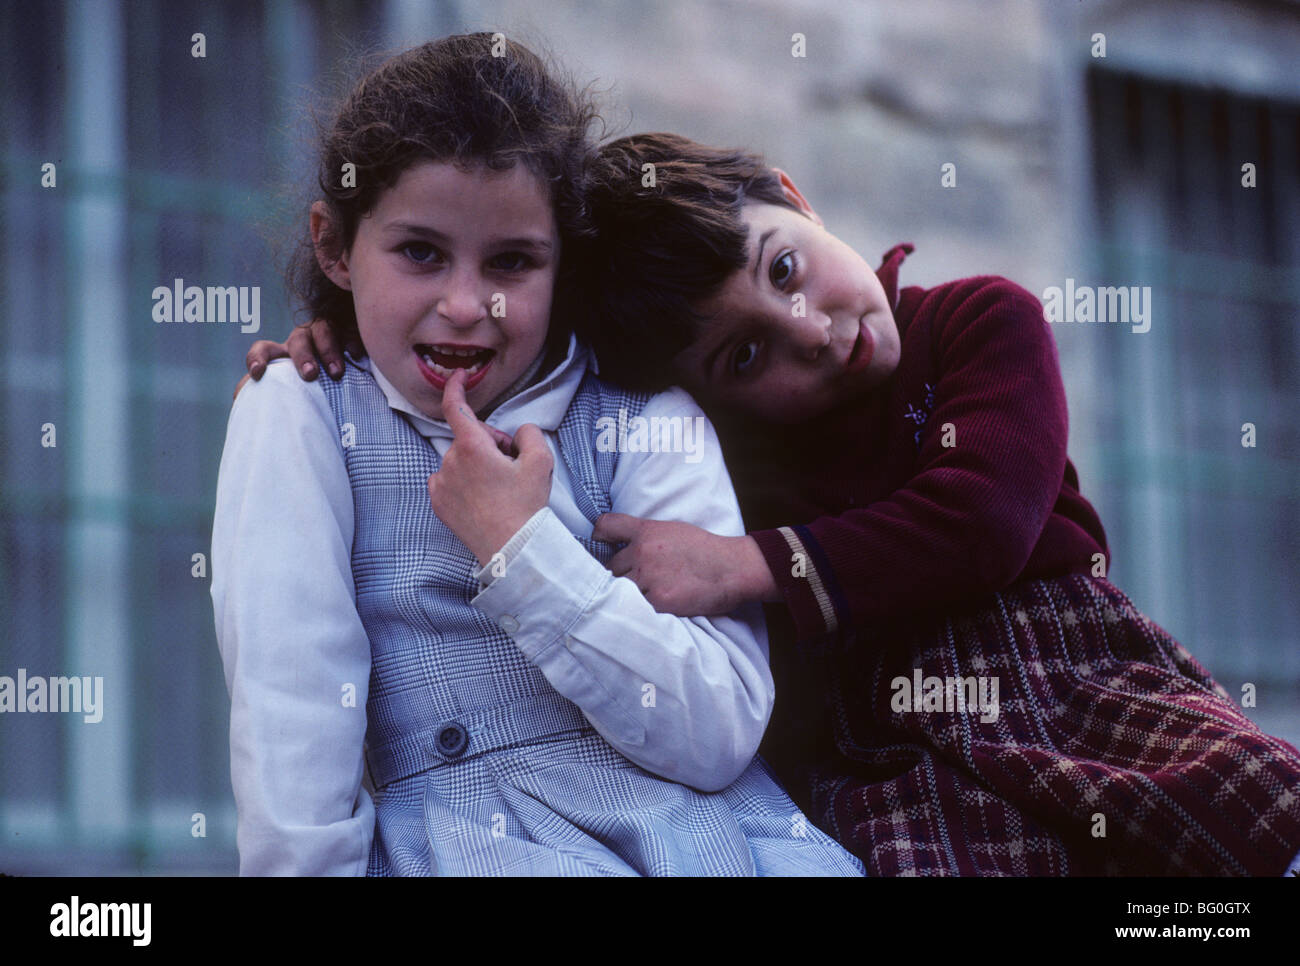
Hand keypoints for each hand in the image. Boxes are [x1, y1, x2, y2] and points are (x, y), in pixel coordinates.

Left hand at [236, 319, 365, 398]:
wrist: (349, 394)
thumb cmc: (311, 394)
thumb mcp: (288, 393)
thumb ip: (266, 394)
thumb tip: (241, 398)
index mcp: (284, 355)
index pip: (264, 349)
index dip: (258, 358)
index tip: (258, 374)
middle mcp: (304, 342)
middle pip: (298, 338)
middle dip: (303, 356)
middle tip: (310, 376)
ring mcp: (329, 336)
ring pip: (323, 329)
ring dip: (327, 349)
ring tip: (336, 373)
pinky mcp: (351, 335)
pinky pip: (350, 331)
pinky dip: (352, 342)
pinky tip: (356, 357)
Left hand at [426, 369, 553, 566]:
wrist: (512, 548)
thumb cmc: (525, 506)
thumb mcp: (541, 461)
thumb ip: (528, 433)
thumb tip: (516, 433)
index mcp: (472, 447)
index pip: (456, 406)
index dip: (456, 386)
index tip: (459, 376)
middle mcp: (450, 461)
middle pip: (469, 437)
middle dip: (489, 443)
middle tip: (511, 467)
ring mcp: (441, 483)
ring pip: (460, 459)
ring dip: (477, 464)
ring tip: (499, 488)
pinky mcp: (438, 502)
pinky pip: (449, 479)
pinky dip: (463, 481)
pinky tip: (482, 497)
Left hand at [593, 514, 778, 616]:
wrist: (732, 569)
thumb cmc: (706, 550)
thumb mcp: (673, 530)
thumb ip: (647, 537)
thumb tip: (626, 548)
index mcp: (646, 531)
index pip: (607, 526)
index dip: (597, 536)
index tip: (597, 544)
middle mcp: (643, 552)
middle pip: (609, 567)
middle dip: (616, 577)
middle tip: (626, 585)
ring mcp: (649, 577)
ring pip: (619, 590)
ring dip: (625, 597)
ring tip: (637, 600)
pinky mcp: (658, 601)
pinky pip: (636, 608)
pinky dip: (639, 611)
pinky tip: (648, 611)